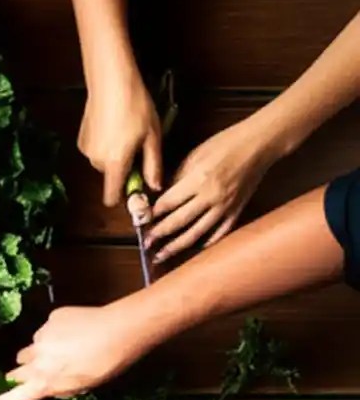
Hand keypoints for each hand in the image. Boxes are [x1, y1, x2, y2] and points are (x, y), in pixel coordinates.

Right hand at [0, 305, 147, 399]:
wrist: (119, 330)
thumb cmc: (107, 364)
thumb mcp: (83, 386)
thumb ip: (61, 388)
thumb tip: (52, 385)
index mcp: (45, 382)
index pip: (16, 395)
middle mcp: (37, 360)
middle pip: (17, 369)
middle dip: (23, 372)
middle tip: (37, 371)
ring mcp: (41, 336)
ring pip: (32, 347)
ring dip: (40, 351)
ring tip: (64, 349)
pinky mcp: (50, 319)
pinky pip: (46, 329)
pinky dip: (55, 333)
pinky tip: (74, 332)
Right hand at [79, 68, 163, 207]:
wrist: (111, 82)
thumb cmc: (136, 107)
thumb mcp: (152, 136)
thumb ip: (153, 165)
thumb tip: (155, 186)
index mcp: (116, 163)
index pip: (112, 196)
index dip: (123, 197)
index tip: (135, 189)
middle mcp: (97, 161)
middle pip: (112, 177)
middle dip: (124, 168)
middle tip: (137, 147)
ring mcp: (86, 150)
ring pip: (104, 163)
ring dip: (115, 156)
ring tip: (125, 132)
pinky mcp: (82, 140)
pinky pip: (96, 151)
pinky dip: (105, 145)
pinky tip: (113, 127)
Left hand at [145, 119, 277, 262]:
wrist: (258, 145)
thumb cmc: (225, 144)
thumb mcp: (194, 156)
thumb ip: (177, 179)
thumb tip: (161, 197)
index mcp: (198, 179)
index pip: (168, 203)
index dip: (152, 214)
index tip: (141, 222)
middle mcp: (211, 196)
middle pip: (179, 222)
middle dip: (159, 234)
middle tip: (146, 243)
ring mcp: (225, 206)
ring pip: (197, 233)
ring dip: (177, 246)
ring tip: (162, 255)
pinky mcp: (237, 210)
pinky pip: (219, 232)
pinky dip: (206, 242)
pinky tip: (194, 248)